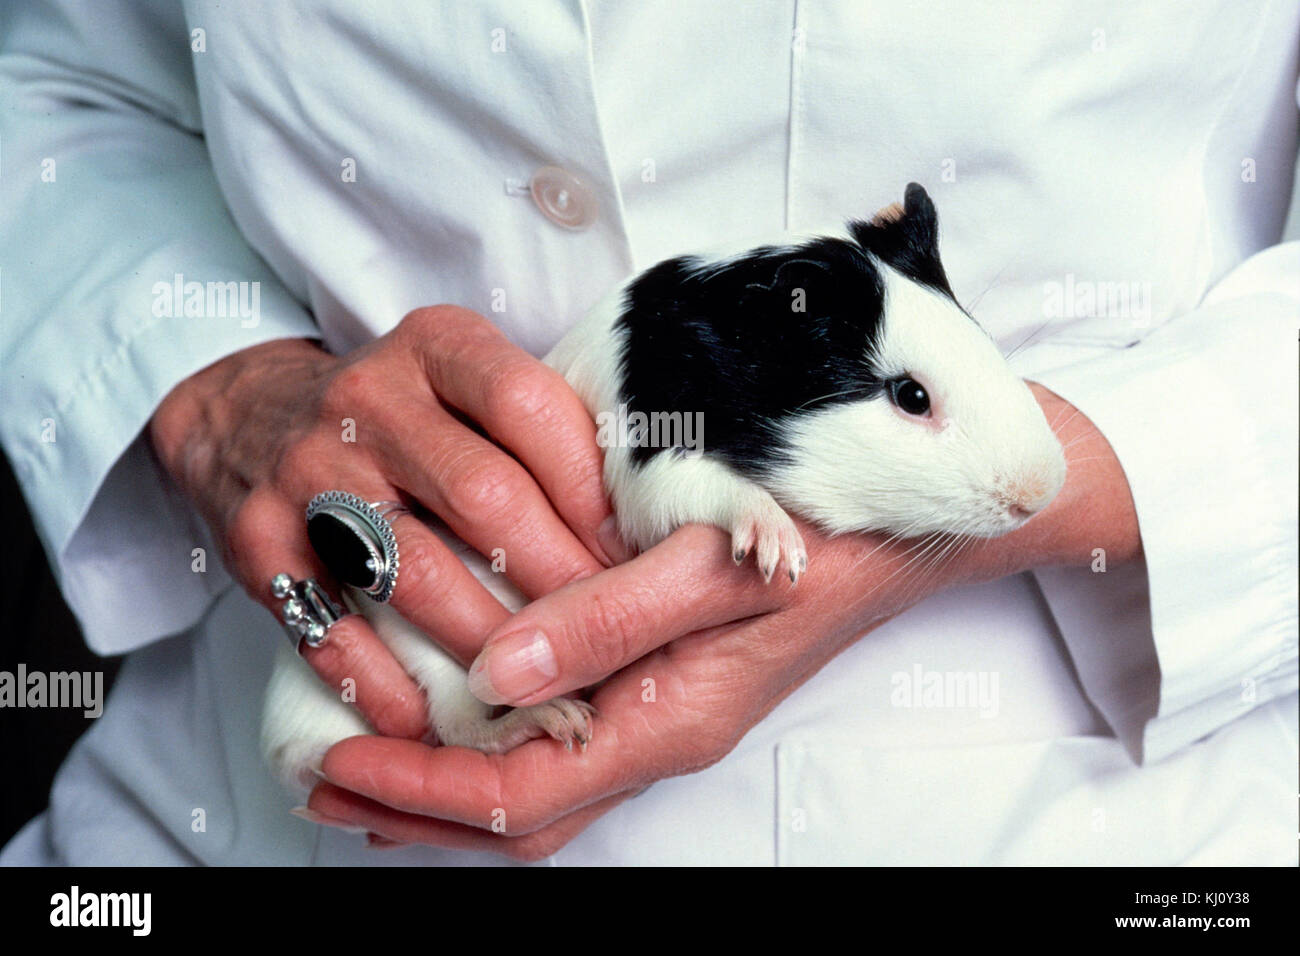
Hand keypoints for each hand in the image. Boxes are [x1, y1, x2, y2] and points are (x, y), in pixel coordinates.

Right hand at [148, 306, 621, 737]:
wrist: (247, 418)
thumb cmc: (398, 414)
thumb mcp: (462, 382)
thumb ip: (539, 428)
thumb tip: (634, 525)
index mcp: (435, 346)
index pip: (529, 405)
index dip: (589, 488)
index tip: (632, 551)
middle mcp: (367, 399)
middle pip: (484, 495)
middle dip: (557, 576)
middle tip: (604, 631)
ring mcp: (307, 472)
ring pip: (415, 571)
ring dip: (489, 640)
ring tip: (542, 683)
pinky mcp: (261, 545)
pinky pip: (334, 629)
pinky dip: (390, 686)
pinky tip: (435, 719)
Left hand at [304, 384, 1142, 857]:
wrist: (914, 525)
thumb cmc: (830, 538)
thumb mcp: (718, 568)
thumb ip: (607, 621)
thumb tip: (496, 674)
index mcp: (667, 719)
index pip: (518, 792)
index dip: (419, 785)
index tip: (334, 760)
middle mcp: (659, 730)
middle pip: (517, 810)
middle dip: (413, 801)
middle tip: (321, 775)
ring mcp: (663, 708)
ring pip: (536, 779)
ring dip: (446, 773)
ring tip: (364, 752)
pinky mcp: (664, 674)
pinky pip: (562, 734)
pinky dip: (493, 735)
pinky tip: (457, 699)